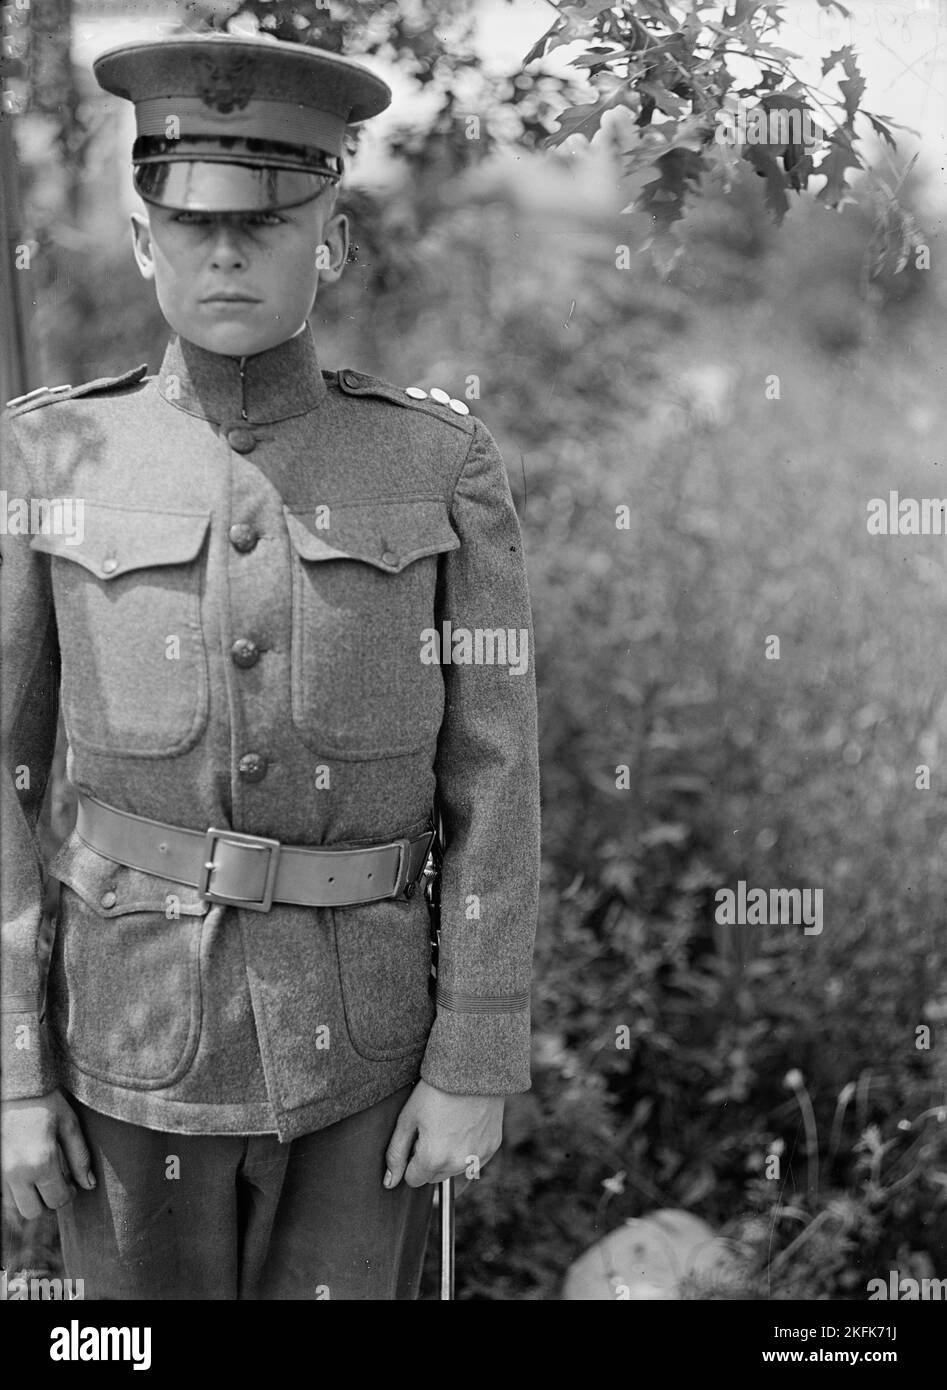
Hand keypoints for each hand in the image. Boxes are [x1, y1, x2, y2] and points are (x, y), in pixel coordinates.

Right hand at [1, 1089, 95, 1219]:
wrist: (18, 1087)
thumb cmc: (46, 1102)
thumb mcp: (69, 1125)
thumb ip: (80, 1157)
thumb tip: (89, 1184)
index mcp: (41, 1162)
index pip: (57, 1201)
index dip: (68, 1195)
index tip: (71, 1184)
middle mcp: (17, 1172)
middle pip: (33, 1211)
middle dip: (47, 1201)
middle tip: (55, 1183)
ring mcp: (1, 1171)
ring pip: (14, 1207)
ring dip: (28, 1198)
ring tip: (39, 1177)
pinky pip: (2, 1193)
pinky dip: (14, 1190)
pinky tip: (25, 1172)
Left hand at [384, 1079, 504, 1188]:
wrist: (471, 1068)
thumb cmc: (435, 1090)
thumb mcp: (408, 1118)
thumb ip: (396, 1154)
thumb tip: (389, 1183)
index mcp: (433, 1158)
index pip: (413, 1179)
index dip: (411, 1158)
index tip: (417, 1136)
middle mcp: (457, 1163)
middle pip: (433, 1177)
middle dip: (429, 1160)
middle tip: (433, 1128)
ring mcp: (478, 1156)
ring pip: (454, 1171)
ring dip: (448, 1158)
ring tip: (449, 1125)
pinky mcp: (492, 1147)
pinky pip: (474, 1161)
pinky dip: (467, 1151)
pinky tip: (465, 1126)